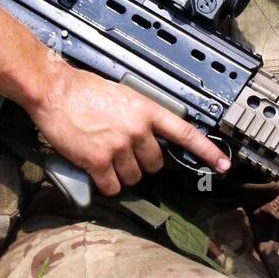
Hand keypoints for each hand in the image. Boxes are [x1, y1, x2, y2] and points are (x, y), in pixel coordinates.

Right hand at [28, 59, 230, 197]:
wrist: (55, 92)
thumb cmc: (85, 91)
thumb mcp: (123, 96)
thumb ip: (140, 117)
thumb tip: (150, 136)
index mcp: (147, 110)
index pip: (185, 133)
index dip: (206, 151)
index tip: (223, 164)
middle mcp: (137, 129)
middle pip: (155, 164)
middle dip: (141, 162)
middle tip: (122, 151)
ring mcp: (119, 146)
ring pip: (134, 178)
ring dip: (122, 174)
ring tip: (106, 156)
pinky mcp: (99, 161)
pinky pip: (113, 186)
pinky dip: (106, 184)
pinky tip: (97, 171)